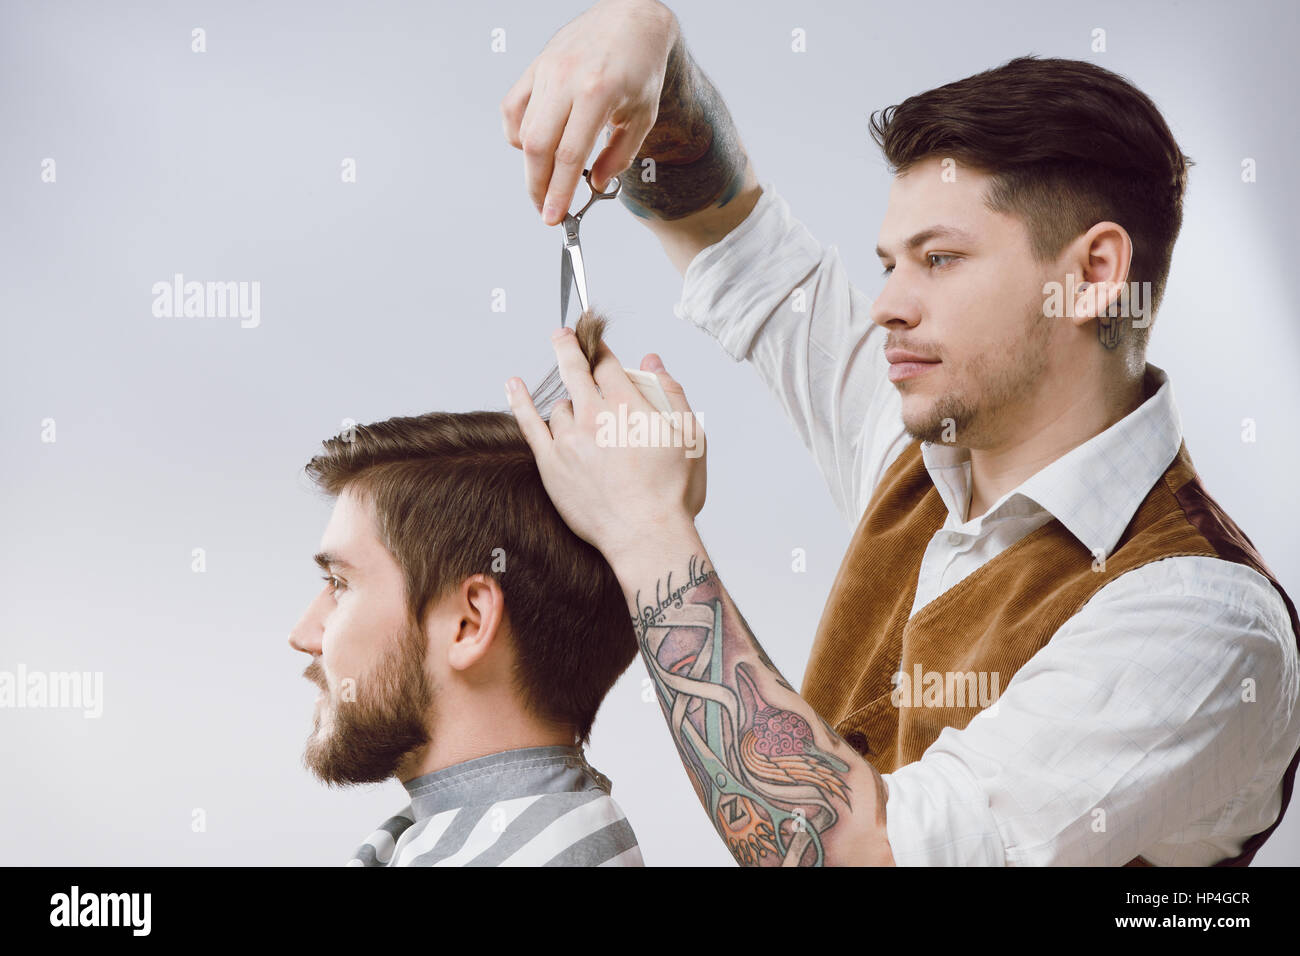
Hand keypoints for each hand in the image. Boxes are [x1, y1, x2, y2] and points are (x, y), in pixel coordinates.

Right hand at [499, 0, 679, 224]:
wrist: (630, 20)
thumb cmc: (640, 67)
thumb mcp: (643, 116)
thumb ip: (619, 156)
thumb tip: (595, 186)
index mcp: (597, 92)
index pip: (569, 155)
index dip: (559, 191)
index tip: (554, 217)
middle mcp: (566, 79)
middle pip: (538, 147)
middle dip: (538, 186)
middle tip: (546, 208)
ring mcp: (546, 70)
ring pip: (523, 131)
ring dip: (531, 165)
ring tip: (546, 179)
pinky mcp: (535, 66)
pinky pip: (512, 109)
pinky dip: (517, 135)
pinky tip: (535, 146)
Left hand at [506, 328, 707, 561]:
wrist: (646, 535)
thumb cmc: (673, 493)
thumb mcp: (691, 436)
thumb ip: (671, 392)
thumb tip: (651, 361)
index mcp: (629, 405)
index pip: (607, 364)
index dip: (600, 349)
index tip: (595, 342)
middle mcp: (596, 416)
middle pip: (574, 369)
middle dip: (567, 346)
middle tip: (563, 335)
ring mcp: (570, 439)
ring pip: (559, 405)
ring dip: (567, 402)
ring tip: (578, 414)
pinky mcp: (551, 463)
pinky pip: (529, 424)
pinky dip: (519, 400)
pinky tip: (513, 385)